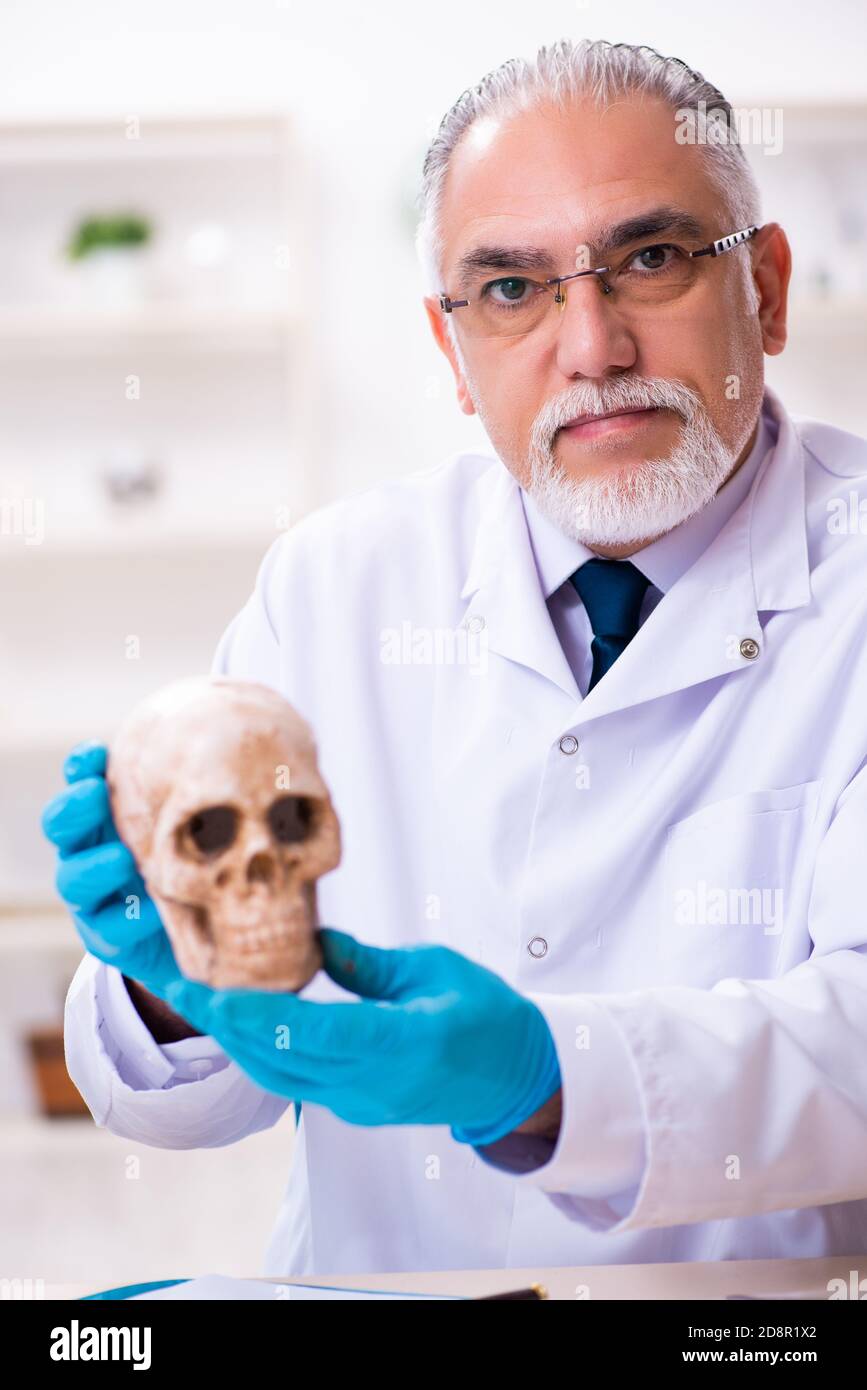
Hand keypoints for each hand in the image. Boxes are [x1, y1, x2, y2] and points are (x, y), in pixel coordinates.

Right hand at [41, 740, 182, 1001]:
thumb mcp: (198, 824)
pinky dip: (131, 918)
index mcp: (109, 814)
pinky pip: (108, 926)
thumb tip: (244, 737)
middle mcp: (90, 849)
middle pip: (60, 825)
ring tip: (123, 859)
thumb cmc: (194, 861)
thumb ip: (204, 792)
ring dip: (97, 866)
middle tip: (95, 794)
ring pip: (72, 878)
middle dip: (74, 807)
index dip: (82, 766)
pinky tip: (153, 911)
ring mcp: (92, 894)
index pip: (83, 782)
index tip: (96, 753)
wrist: (192, 932)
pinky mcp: (103, 935)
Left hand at [163, 928, 561, 1145]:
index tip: (215, 991)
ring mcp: (363, 1103)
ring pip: (281, 1077)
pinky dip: (262, 1052)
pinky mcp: (356, 1108)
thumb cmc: (486, 1013)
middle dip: (227, 1024)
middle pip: (283, 1059)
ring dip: (236, 1041)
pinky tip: (242, 1020)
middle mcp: (376, 1083)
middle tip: (184, 982)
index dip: (260, 1015)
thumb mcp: (435, 968)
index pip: (317, 1033)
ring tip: (201, 998)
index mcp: (405, 1042)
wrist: (514, 1079)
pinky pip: (296, 1083)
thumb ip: (370, 963)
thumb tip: (314, 942)